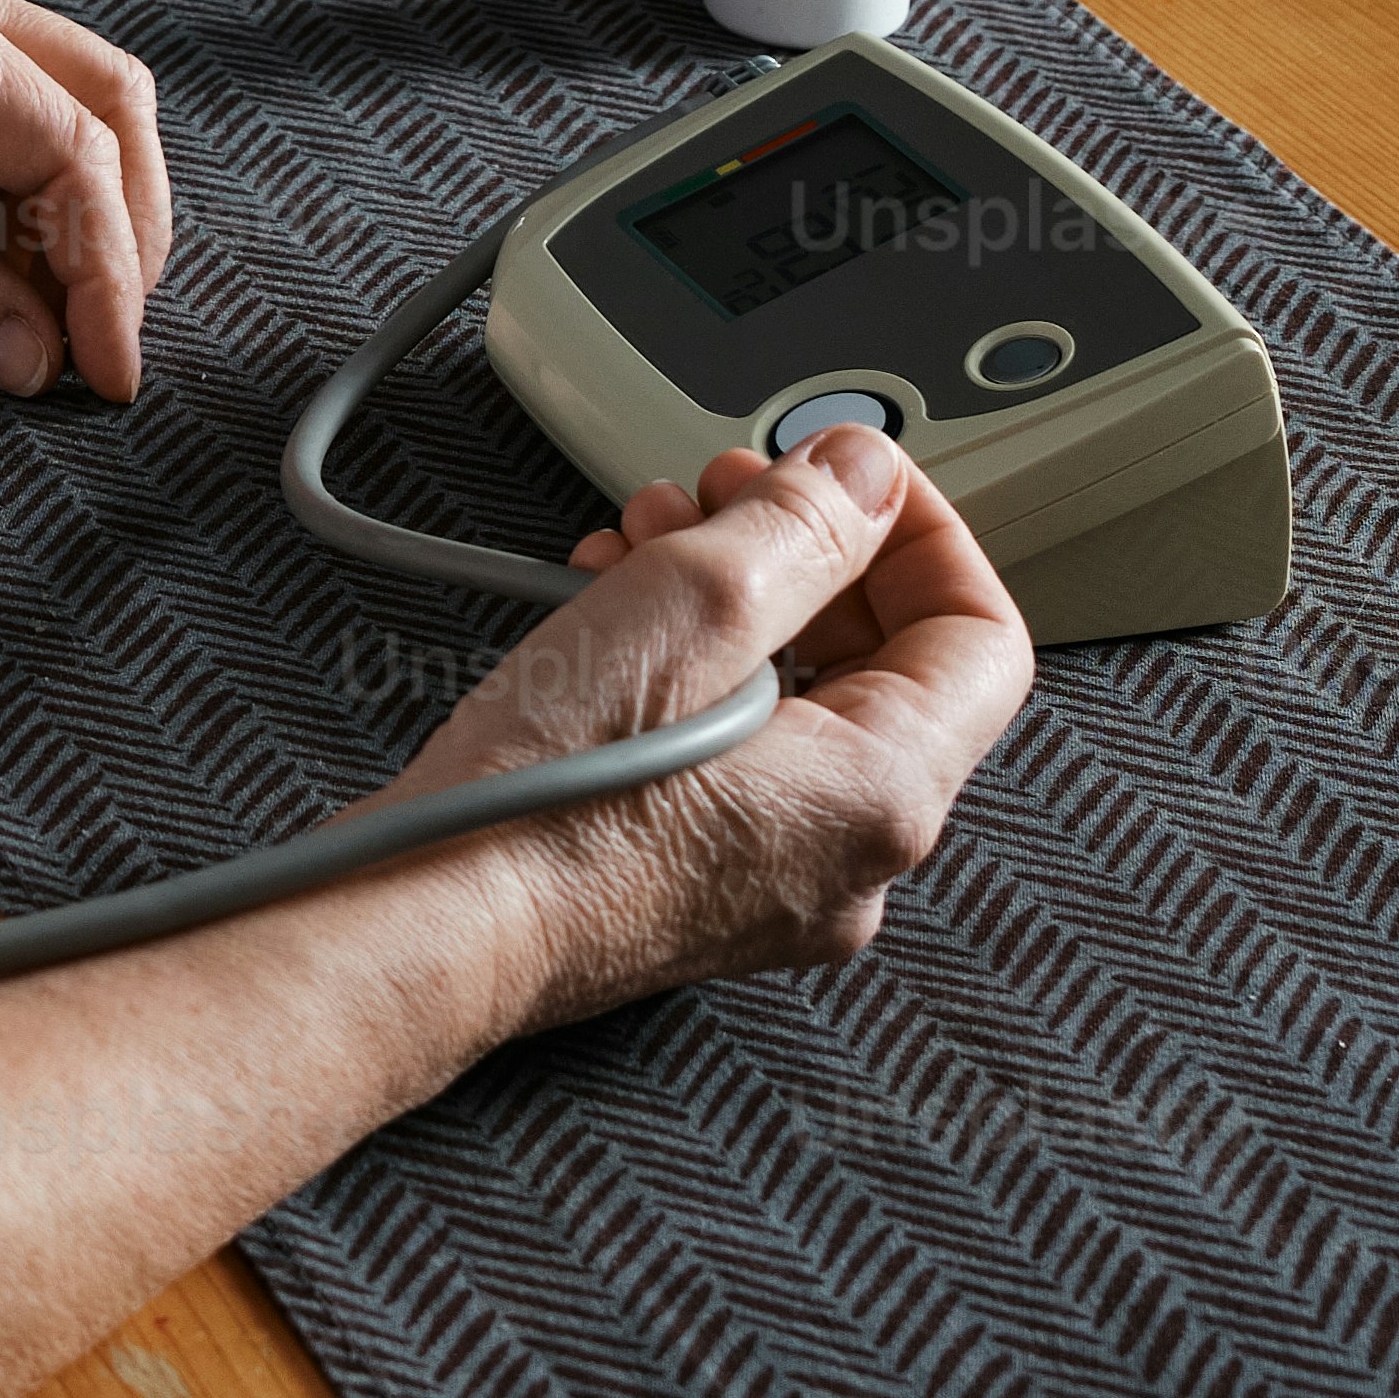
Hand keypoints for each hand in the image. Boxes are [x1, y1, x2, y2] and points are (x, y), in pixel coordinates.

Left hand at [0, 0, 174, 397]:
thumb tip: (30, 358)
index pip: (72, 152)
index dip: (104, 274)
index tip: (105, 367)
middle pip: (105, 104)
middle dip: (122, 228)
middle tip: (104, 337)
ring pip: (66, 96)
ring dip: (77, 204)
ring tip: (55, 309)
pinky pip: (4, 96)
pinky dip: (23, 179)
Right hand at [381, 428, 1033, 1032]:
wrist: (419, 926)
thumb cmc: (538, 805)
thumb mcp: (687, 607)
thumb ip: (804, 524)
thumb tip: (866, 475)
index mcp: (882, 796)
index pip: (979, 633)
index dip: (918, 526)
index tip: (843, 471)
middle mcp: (848, 857)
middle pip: (884, 662)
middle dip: (799, 549)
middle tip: (719, 490)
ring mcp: (769, 880)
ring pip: (797, 700)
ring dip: (727, 595)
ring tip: (637, 543)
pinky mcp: (691, 883)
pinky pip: (733, 754)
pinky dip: (685, 667)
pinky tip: (606, 613)